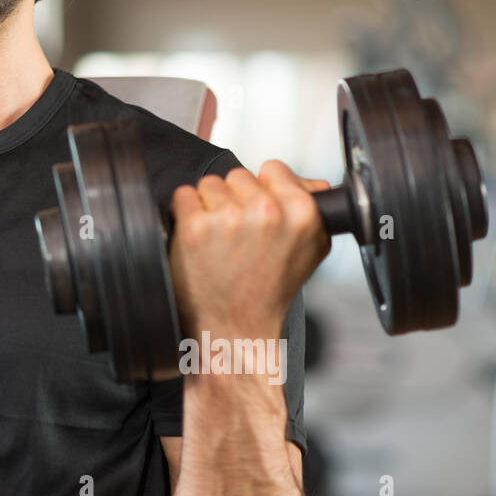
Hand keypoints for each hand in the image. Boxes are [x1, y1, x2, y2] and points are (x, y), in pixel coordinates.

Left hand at [168, 162, 331, 342]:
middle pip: (238, 175)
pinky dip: (185, 214)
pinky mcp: (196, 226)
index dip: (264, 189)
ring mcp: (228, 218)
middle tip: (238, 235)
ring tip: (220, 240)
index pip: (273, 168)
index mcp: (300, 213)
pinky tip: (200, 241)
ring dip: (209, 207)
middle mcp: (266, 212)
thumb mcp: (308, 250)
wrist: (235, 326)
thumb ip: (312, 210)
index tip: (259, 211)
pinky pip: (183, 196)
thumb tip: (312, 183)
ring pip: (209, 184)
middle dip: (235, 200)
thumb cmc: (268, 292)